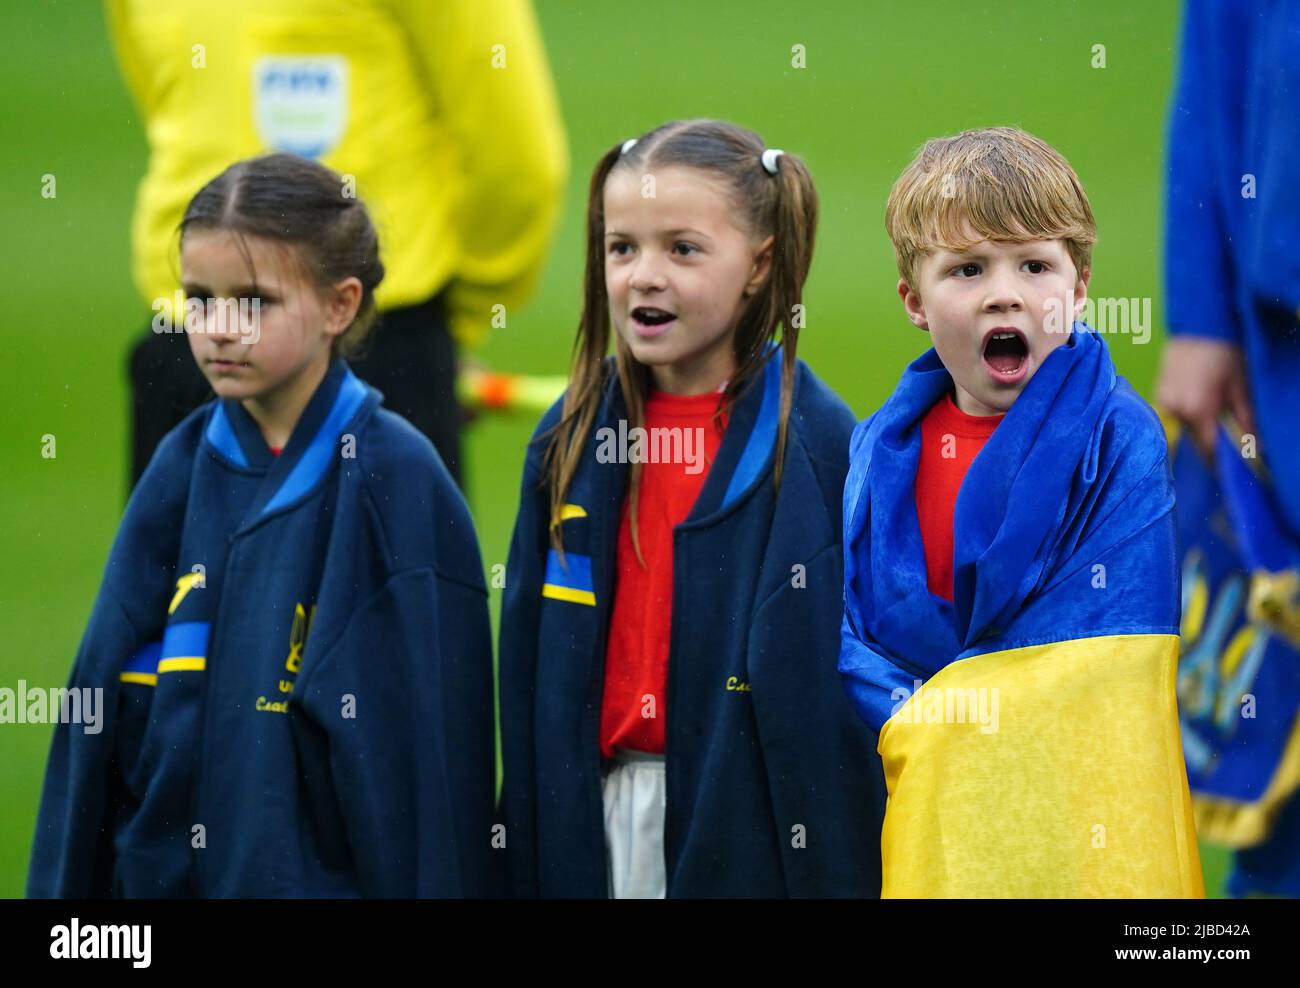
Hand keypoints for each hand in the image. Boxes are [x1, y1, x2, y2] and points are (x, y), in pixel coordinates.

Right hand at [1155, 337, 1255, 457]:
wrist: (1198, 324)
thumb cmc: (1225, 352)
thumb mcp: (1240, 387)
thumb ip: (1246, 420)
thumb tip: (1254, 447)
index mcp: (1198, 409)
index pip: (1208, 449)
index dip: (1221, 461)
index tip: (1232, 467)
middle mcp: (1175, 409)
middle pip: (1194, 439)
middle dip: (1211, 442)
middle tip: (1228, 439)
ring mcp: (1163, 401)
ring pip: (1183, 426)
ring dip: (1198, 427)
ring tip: (1213, 412)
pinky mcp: (1157, 393)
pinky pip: (1174, 414)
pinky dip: (1187, 414)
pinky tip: (1198, 401)